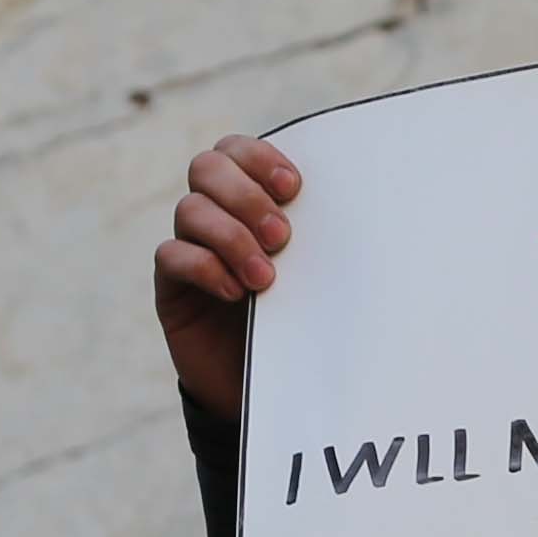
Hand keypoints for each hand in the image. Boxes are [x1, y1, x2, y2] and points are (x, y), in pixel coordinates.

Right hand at [154, 135, 300, 418]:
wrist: (278, 387)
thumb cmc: (307, 319)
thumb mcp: (322, 274)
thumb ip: (324, 238)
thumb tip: (366, 203)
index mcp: (251, 199)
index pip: (236, 150)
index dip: (259, 158)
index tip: (294, 188)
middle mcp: (216, 215)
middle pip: (207, 167)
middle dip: (246, 196)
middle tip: (282, 236)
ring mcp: (190, 248)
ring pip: (190, 209)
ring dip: (231, 236)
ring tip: (265, 278)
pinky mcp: (172, 287)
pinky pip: (171, 255)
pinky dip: (204, 267)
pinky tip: (236, 292)